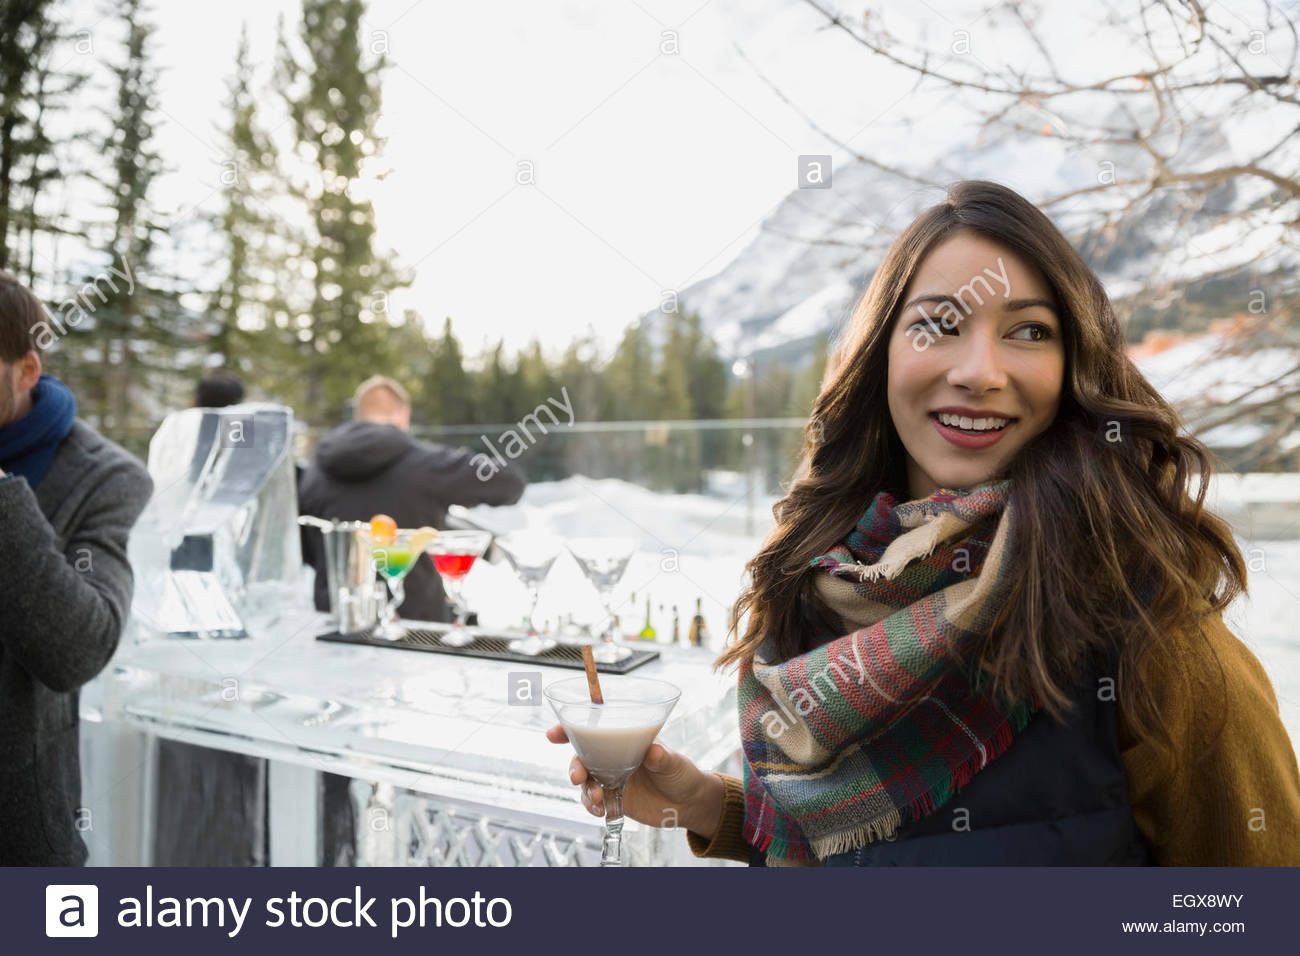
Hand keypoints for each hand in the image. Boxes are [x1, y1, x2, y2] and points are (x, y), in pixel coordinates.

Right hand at [546, 724, 722, 838]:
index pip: (593, 729)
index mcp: (624, 738)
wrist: (689, 804)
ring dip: (585, 789)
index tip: (553, 733)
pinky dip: (592, 806)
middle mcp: (612, 756)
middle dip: (573, 765)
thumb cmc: (682, 773)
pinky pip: (593, 802)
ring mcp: (611, 778)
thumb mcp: (674, 762)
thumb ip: (661, 756)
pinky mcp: (614, 798)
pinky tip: (601, 811)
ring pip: (586, 780)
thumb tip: (652, 751)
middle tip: (578, 776)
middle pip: (582, 755)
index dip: (569, 728)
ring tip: (599, 799)